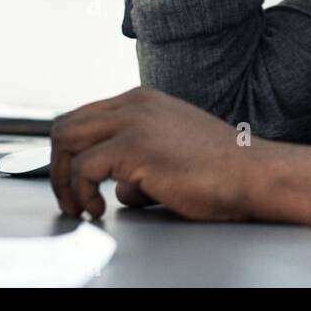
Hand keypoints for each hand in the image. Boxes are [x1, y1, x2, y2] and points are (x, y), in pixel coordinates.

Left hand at [50, 86, 265, 220]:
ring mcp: (132, 123)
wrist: (252, 174)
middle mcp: (134, 105)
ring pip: (66, 140)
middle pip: (67, 124)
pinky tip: (100, 209)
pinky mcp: (132, 148)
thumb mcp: (173, 153)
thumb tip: (122, 190)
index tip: (73, 179)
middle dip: (57, 164)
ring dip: (63, 179)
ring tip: (80, 206)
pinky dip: (82, 193)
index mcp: (144, 101)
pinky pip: (83, 168)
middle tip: (69, 197)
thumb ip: (140, 163)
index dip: (72, 151)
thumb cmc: (223, 170)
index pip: (86, 116)